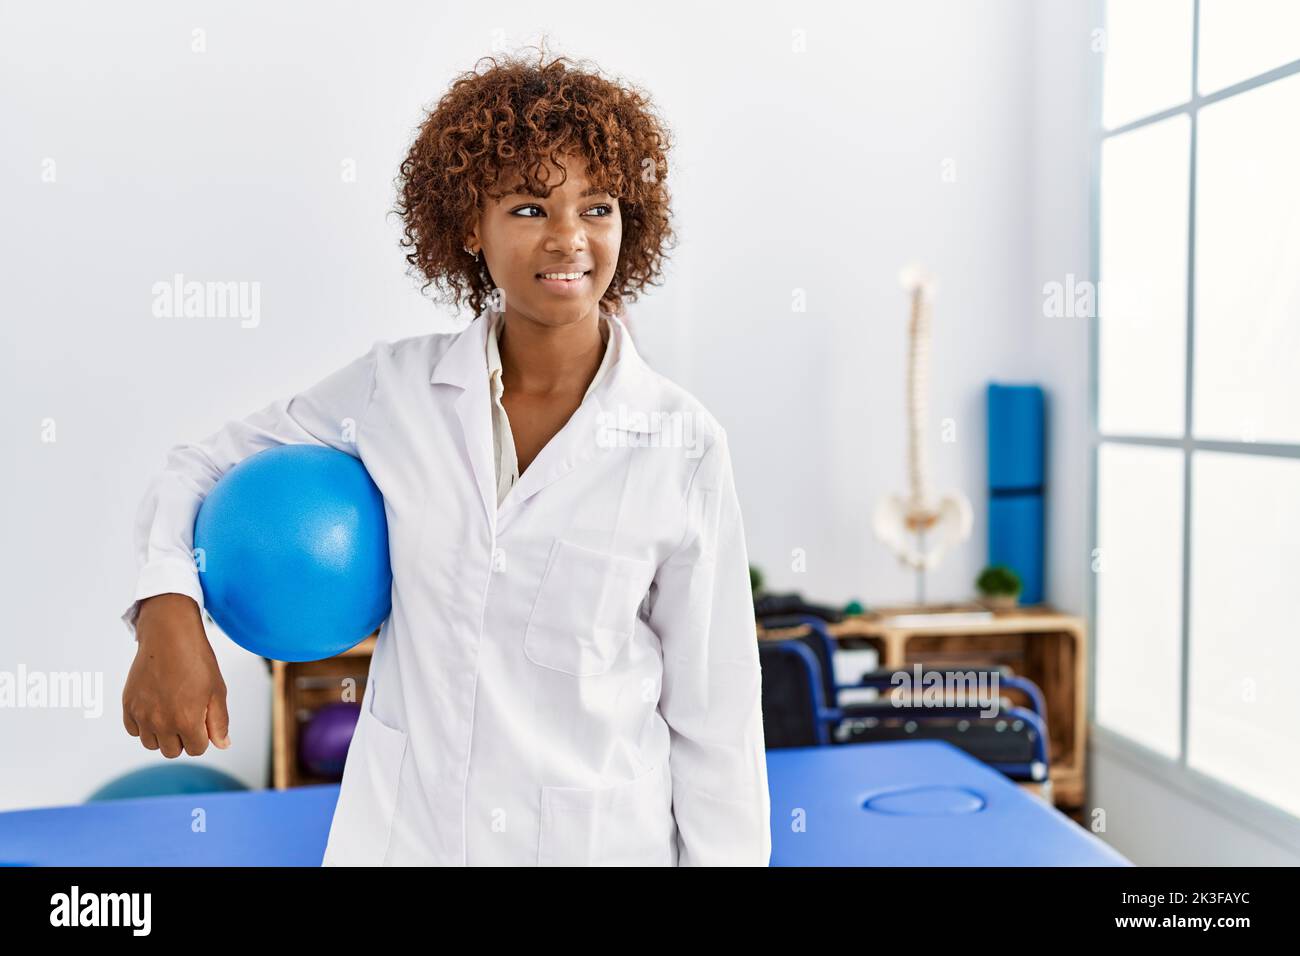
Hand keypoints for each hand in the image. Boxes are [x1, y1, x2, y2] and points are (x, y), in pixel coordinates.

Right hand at [122, 593, 230, 756]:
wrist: (169, 636)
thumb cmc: (197, 661)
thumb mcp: (217, 691)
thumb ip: (219, 722)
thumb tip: (222, 745)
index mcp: (186, 721)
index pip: (196, 749)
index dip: (203, 736)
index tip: (203, 719)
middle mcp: (160, 722)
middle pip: (172, 751)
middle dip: (183, 738)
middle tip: (188, 714)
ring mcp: (141, 714)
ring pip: (151, 744)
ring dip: (163, 734)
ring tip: (172, 710)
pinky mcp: (128, 705)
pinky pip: (134, 730)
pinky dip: (144, 725)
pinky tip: (156, 707)